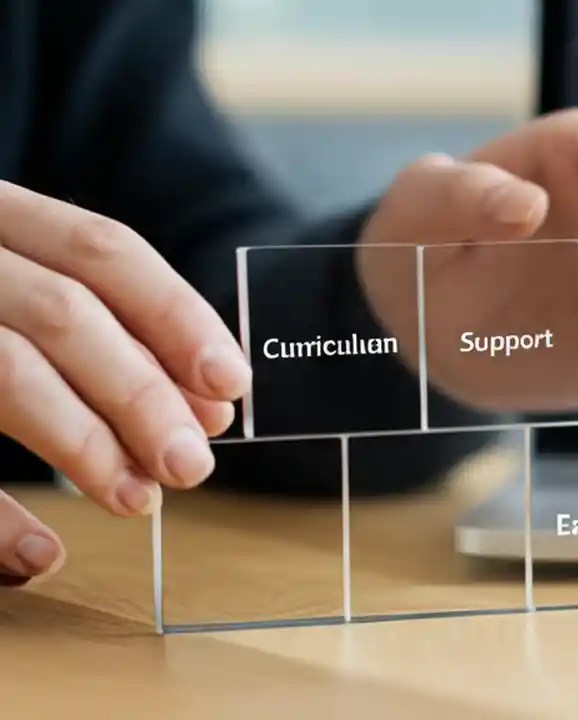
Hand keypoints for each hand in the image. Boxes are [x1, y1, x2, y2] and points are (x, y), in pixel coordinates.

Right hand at [0, 181, 250, 583]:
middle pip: (62, 312)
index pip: (102, 249)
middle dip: (141, 392)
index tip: (230, 386)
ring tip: (139, 498)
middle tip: (195, 465)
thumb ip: (92, 331)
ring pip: (2, 367)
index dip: (177, 317)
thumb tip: (204, 406)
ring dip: (81, 441)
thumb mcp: (7, 286)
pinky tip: (38, 554)